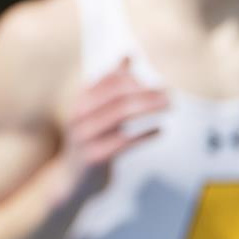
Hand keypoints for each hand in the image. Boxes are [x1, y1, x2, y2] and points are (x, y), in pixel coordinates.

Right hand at [59, 56, 167, 200]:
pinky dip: (145, 134)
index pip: (108, 81)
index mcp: (80, 102)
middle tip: (169, 93)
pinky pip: (124, 142)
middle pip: (117, 96)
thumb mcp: (95, 112)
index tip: (154, 81)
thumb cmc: (89, 142)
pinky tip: (160, 130)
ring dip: (148, 107)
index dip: (133, 78)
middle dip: (146, 92)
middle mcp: (79, 116)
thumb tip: (128, 56)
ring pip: (120, 114)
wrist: (70, 182)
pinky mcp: (94, 157)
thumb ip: (111, 85)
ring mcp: (85, 137)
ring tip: (168, 105)